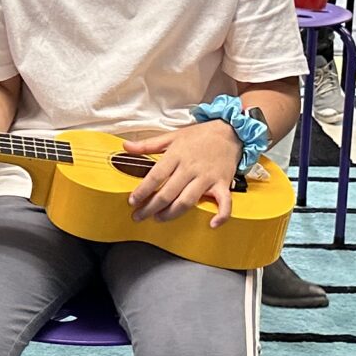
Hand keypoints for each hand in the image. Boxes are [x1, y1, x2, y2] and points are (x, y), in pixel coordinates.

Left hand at [122, 119, 246, 228]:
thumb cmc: (200, 135)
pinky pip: (224, 202)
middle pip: (168, 193)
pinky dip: (221, 215)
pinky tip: (212, 224)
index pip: (155, 176)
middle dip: (150, 208)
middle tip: (139, 216)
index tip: (132, 201)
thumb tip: (125, 146)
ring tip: (159, 219)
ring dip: (171, 214)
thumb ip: (147, 144)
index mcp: (177, 155)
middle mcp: (191, 168)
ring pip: (187, 201)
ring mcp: (207, 177)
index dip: (142, 191)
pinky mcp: (223, 183)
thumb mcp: (172, 136)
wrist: (230, 130)